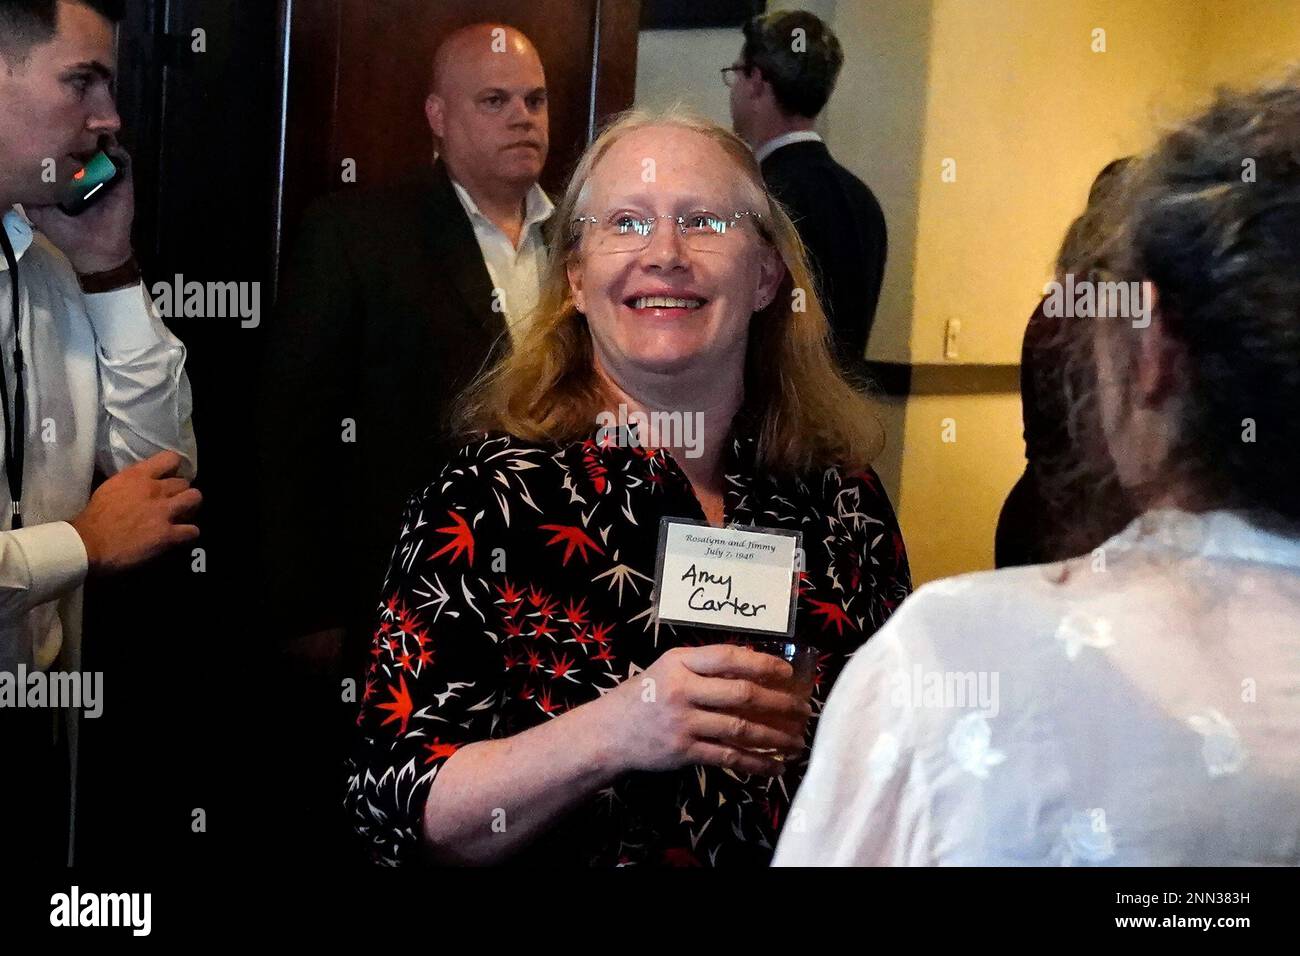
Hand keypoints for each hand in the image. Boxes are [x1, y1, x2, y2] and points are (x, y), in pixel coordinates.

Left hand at [25, 140, 135, 274]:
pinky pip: (123, 160)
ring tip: (89, 131)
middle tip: (69, 127)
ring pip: (104, 148)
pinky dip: (116, 150)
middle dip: (78, 135)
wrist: (96, 252)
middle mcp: (88, 174)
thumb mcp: (40, 212)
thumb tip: (15, 174)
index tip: (49, 133)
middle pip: (84, 146)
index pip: (64, 153)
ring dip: (98, 138)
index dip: (58, 142)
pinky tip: (107, 146)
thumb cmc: (69, 234)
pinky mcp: (123, 181)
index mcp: (69, 178)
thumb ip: (30, 193)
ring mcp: (107, 176)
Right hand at [70, 451, 200, 574]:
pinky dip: (189, 534)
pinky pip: (193, 531)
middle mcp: (155, 490)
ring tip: (182, 516)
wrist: (87, 545)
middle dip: (180, 492)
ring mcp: (163, 512)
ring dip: (190, 508)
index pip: (170, 458)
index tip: (169, 477)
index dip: (174, 468)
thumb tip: (143, 482)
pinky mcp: (168, 535)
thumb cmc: (93, 518)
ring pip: (195, 499)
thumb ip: (131, 482)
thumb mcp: (110, 488)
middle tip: (173, 502)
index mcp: (137, 475)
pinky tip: (180, 537)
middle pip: (184, 482)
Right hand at [598, 643, 811, 777]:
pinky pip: (729, 757)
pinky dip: (757, 763)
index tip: (788, 673)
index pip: (728, 658)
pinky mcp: (684, 751)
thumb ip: (704, 667)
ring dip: (776, 736)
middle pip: (742, 694)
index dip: (762, 664)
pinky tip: (775, 765)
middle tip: (803, 710)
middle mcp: (682, 690)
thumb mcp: (668, 669)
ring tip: (797, 740)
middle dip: (780, 703)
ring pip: (741, 729)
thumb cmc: (645, 696)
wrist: (608, 734)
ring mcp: (683, 723)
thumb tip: (755, 669)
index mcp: (680, 662)